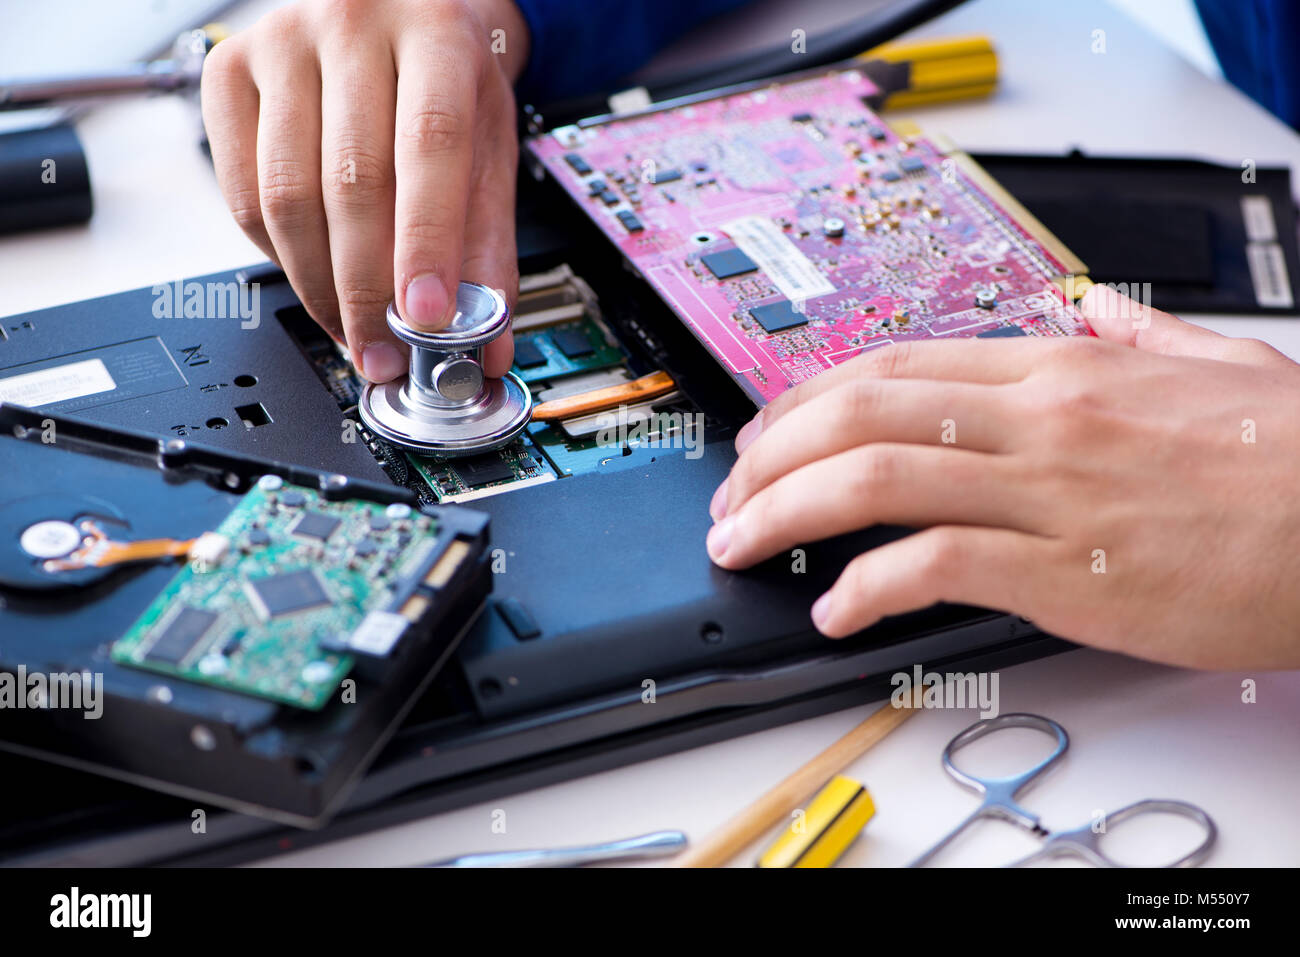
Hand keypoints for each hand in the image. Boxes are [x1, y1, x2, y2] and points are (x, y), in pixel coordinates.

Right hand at [200, 0, 525, 380]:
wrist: (398, 8)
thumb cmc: (446, 78)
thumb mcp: (488, 146)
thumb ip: (489, 246)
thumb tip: (488, 341)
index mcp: (437, 34)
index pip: (430, 147)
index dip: (426, 243)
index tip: (425, 317)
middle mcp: (352, 24)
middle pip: (351, 182)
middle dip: (367, 291)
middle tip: (386, 351)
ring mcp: (281, 43)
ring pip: (287, 196)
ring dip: (319, 286)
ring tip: (353, 330)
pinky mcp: (227, 72)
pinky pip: (243, 193)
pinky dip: (280, 256)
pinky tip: (315, 275)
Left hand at [707, 285, 1299, 668]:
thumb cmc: (1298, 457)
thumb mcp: (1218, 364)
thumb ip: (1141, 334)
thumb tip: (1095, 312)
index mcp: (1062, 368)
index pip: (893, 368)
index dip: (806, 402)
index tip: (767, 438)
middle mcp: (1039, 417)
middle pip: (859, 414)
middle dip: (770, 456)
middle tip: (731, 500)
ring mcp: (1047, 493)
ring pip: (874, 479)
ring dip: (784, 513)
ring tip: (742, 546)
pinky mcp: (1069, 571)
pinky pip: (934, 566)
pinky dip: (866, 587)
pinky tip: (835, 610)